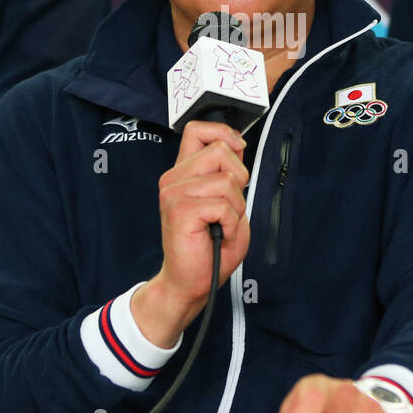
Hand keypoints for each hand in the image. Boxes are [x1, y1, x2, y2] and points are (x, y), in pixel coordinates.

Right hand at [131, 120, 250, 347]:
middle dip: (239, 178)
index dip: (224, 133)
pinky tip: (220, 234)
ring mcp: (173, 193)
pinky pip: (223, 205)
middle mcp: (174, 178)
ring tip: (222, 225)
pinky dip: (231, 223)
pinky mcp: (179, 210)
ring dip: (236, 207)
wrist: (192, 282)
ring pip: (227, 180)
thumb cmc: (211, 247)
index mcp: (183, 173)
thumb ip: (229, 174)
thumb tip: (236, 146)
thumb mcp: (228, 202)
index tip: (238, 151)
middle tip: (230, 207)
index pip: (198, 129)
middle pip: (221, 150)